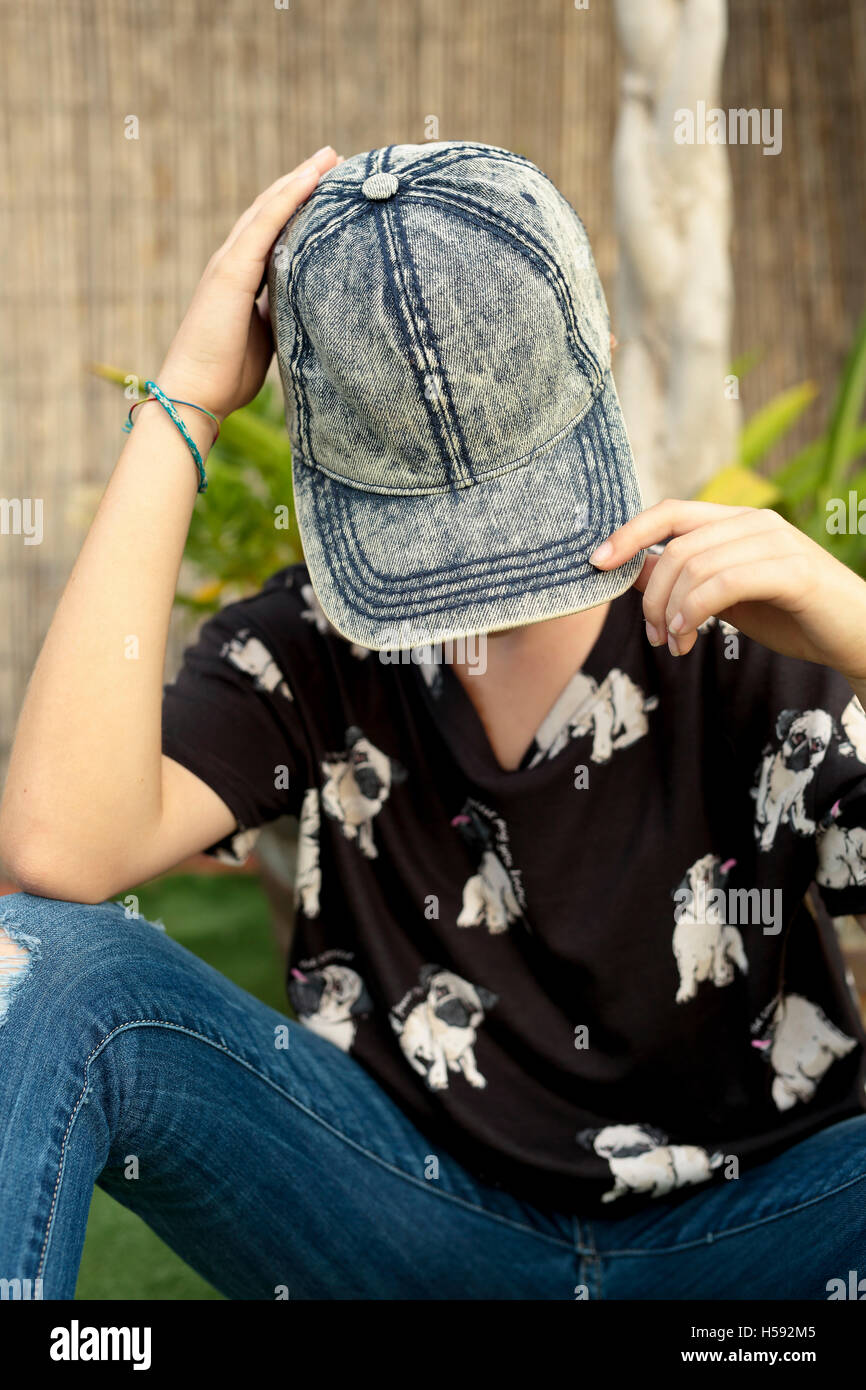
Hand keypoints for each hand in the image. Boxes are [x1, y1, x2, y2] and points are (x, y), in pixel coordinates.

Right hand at [156, 146, 338, 420]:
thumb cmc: (227, 376)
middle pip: (271, 211)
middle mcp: (232, 263)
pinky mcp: (231, 272)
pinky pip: (264, 224)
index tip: (328, 187)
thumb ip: (280, 314)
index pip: (273, 232)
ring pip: (268, 208)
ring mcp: (229, 263)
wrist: (195, 395)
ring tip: (330, 157)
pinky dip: (288, 197)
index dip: (297, 206)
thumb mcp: (266, 337)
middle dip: (301, 183)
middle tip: (334, 159)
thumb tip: (306, 308)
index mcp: (241, 279)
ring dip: (299, 179)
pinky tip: (311, 177)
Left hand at [589, 499, 865, 681]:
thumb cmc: (792, 616)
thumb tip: (629, 570)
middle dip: (651, 597)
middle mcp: (755, 523)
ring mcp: (776, 543)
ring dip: (671, 612)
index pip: (670, 511)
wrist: (858, 636)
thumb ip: (683, 580)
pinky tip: (691, 636)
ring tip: (676, 644)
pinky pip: (724, 583)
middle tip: (656, 637)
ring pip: (694, 566)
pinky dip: (695, 612)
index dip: (629, 532)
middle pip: (675, 546)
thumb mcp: (726, 598)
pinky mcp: (793, 572)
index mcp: (736, 523)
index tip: (597, 562)